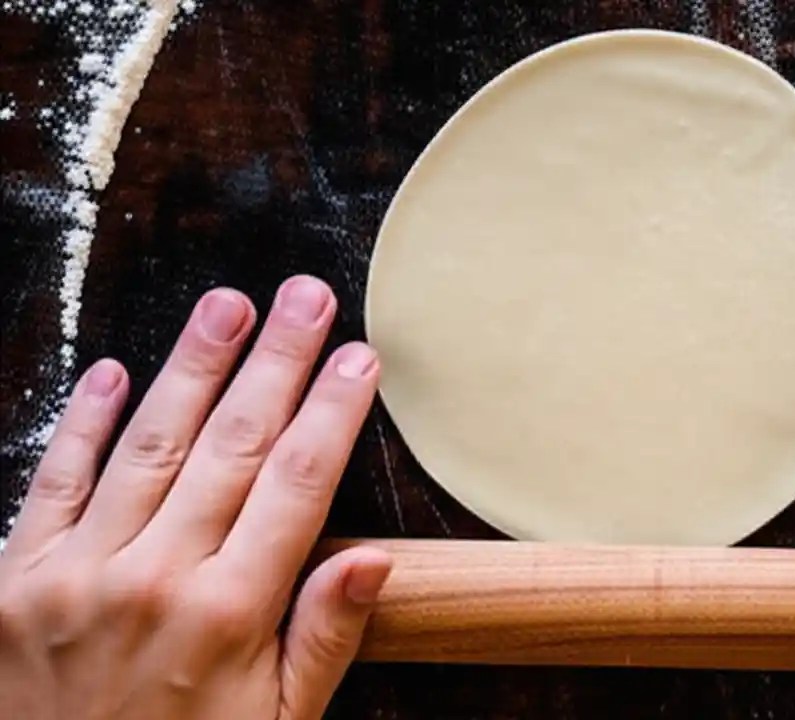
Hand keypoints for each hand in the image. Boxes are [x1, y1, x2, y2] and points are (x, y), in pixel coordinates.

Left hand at [0, 276, 388, 719]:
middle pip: (231, 445)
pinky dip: (81, 423)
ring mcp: (75, 573)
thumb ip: (323, 640)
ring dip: (192, 366)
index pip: (297, 486)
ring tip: (228, 305)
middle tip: (306, 297)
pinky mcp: (12, 581)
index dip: (333, 414)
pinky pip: (51, 483)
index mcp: (228, 615)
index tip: (360, 359)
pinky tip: (114, 371)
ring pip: (147, 445)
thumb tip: (373, 561)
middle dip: (277, 363)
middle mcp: (153, 579)